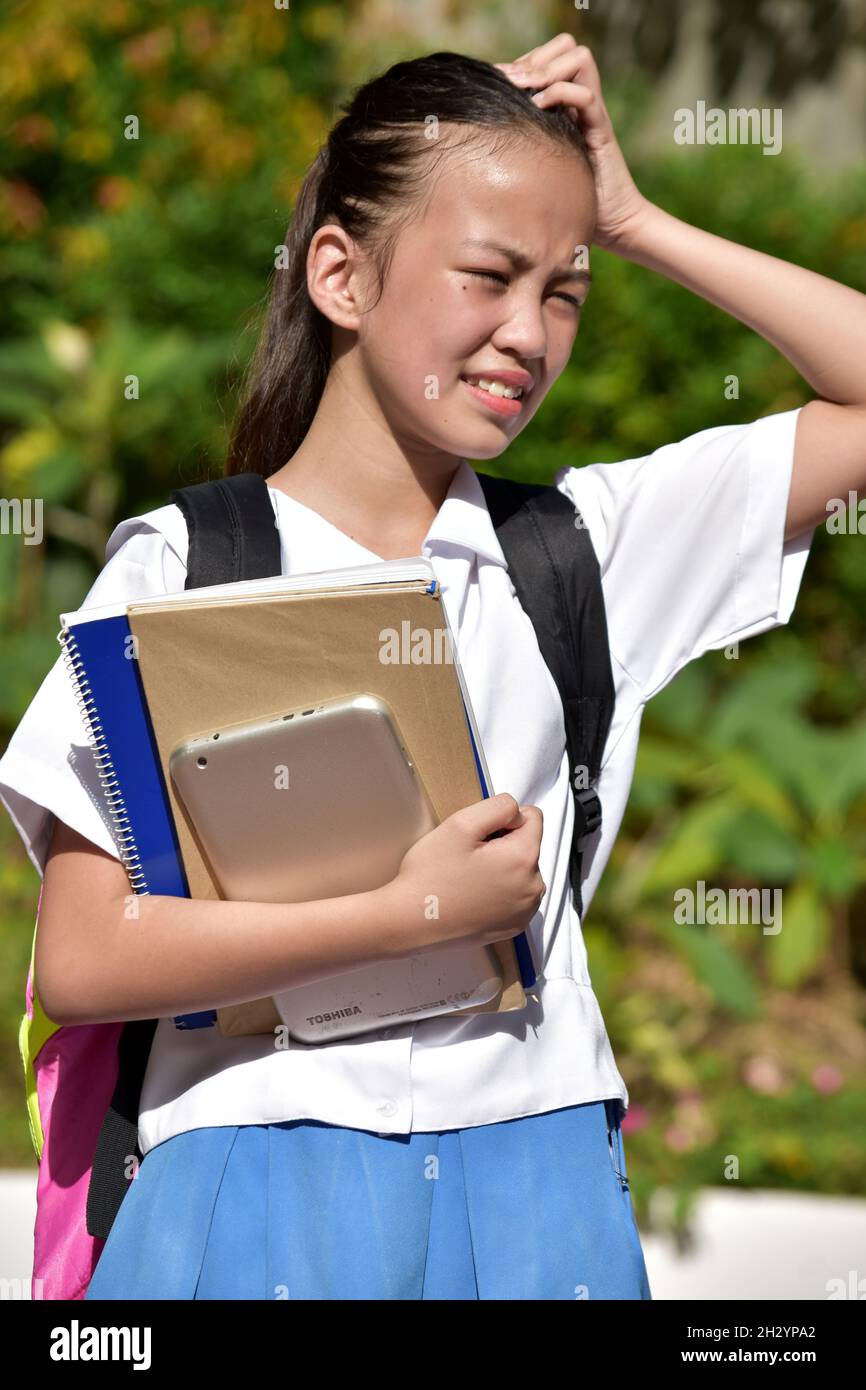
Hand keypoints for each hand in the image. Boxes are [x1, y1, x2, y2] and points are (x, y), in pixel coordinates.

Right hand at [386, 791, 545, 950]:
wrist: (411, 922)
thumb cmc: (431, 875)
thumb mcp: (461, 824)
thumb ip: (499, 806)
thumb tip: (517, 813)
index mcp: (524, 858)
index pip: (532, 817)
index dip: (503, 819)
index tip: (479, 836)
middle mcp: (533, 887)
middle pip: (527, 845)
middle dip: (503, 845)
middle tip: (468, 858)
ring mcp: (525, 910)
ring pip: (522, 871)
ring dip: (502, 868)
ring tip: (469, 878)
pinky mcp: (514, 925)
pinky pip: (515, 895)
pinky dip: (499, 891)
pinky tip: (472, 896)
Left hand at [495, 33, 649, 253]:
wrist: (609, 224)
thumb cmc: (565, 204)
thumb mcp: (533, 168)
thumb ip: (517, 146)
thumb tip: (475, 138)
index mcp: (564, 105)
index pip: (546, 57)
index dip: (521, 61)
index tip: (494, 80)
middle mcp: (579, 102)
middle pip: (565, 47)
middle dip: (534, 58)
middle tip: (512, 82)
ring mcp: (592, 113)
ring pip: (579, 58)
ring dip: (548, 68)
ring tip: (526, 90)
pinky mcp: (601, 131)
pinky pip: (586, 95)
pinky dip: (560, 93)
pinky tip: (538, 108)